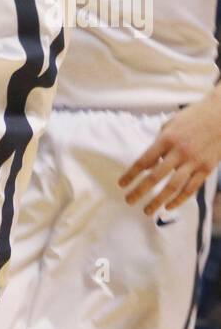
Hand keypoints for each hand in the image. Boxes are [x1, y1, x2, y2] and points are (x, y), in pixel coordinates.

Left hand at [118, 94, 220, 213]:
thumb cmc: (193, 118)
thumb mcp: (171, 124)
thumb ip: (159, 143)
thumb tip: (149, 163)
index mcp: (167, 138)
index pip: (144, 160)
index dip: (131, 174)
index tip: (122, 184)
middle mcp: (179, 152)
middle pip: (156, 176)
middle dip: (140, 191)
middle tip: (129, 200)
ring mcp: (194, 162)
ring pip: (173, 187)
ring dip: (158, 200)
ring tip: (148, 210)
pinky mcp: (206, 169)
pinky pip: (191, 189)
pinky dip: (179, 200)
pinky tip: (169, 206)